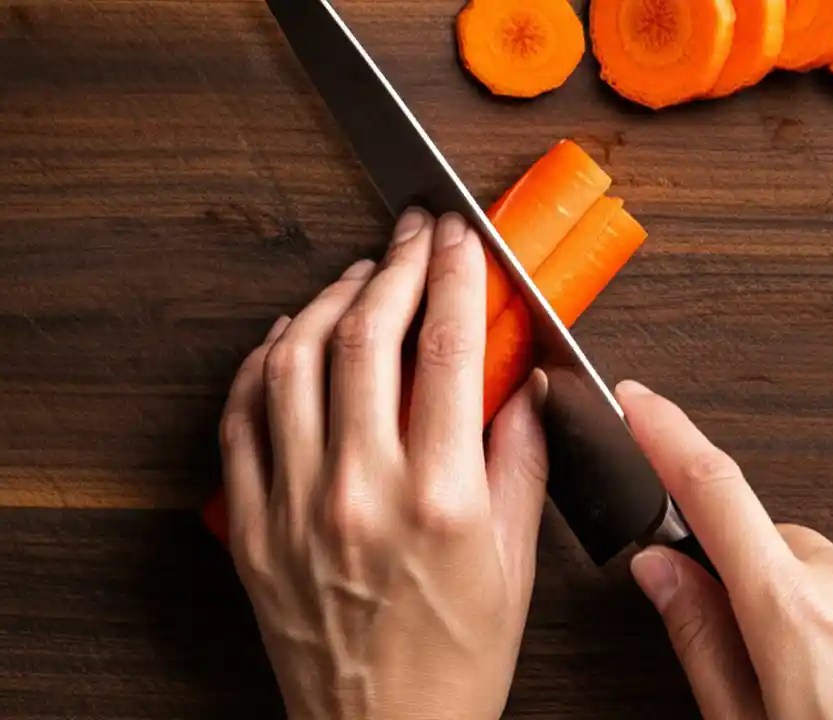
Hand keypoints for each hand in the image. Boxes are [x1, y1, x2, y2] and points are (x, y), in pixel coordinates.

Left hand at [218, 210, 548, 719]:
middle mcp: (362, 490)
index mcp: (441, 497)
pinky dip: (262, 363)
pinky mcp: (254, 524)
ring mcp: (296, 504)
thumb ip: (521, 460)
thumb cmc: (456, 661)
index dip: (455, 274)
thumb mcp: (515, 562)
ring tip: (357, 277)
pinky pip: (242, 417)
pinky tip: (288, 339)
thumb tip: (526, 385)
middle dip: (394, 264)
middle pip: (368, 337)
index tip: (462, 239)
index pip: (448, 349)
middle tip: (412, 233)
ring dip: (328, 301)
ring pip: (295, 362)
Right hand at [617, 382, 832, 719]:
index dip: (667, 436)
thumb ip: (703, 641)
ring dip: (796, 610)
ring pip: (815, 572)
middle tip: (750, 665)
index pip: (715, 491)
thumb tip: (661, 572)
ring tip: (815, 695)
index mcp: (795, 609)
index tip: (639, 403)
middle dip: (743, 586)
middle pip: (765, 545)